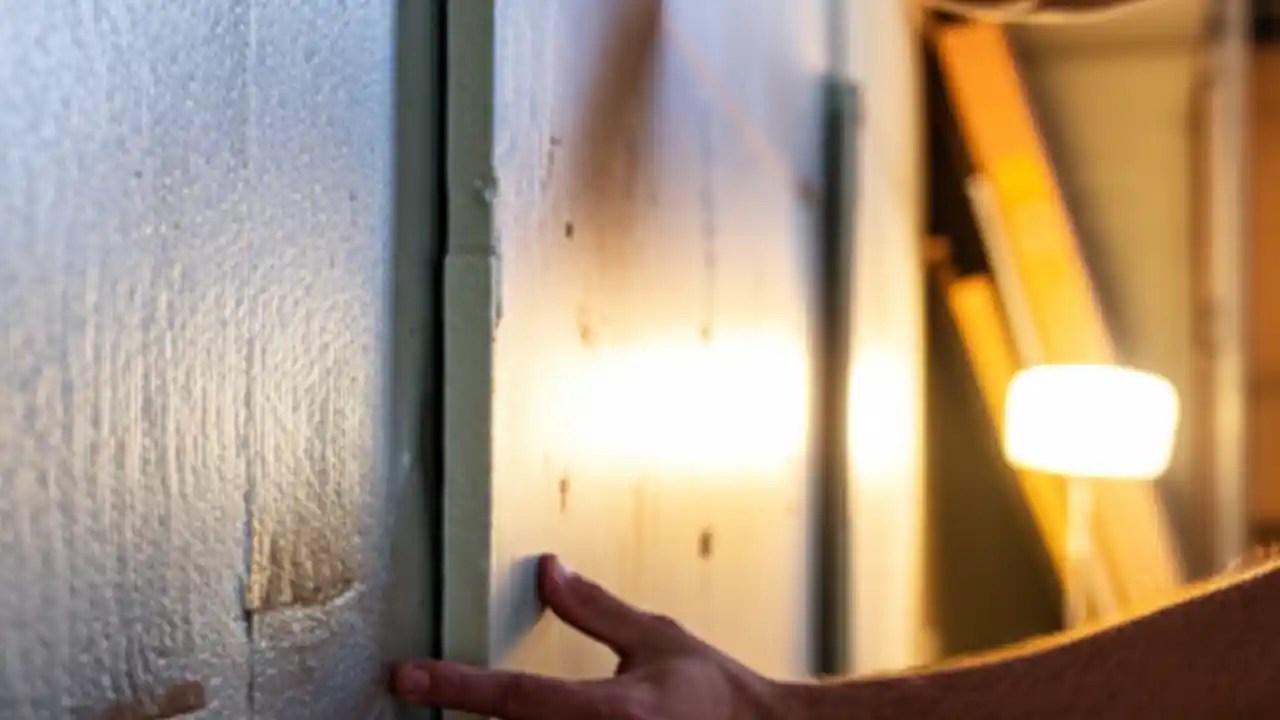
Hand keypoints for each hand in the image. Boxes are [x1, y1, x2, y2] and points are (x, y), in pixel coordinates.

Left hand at [392, 554, 800, 719]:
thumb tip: (545, 569)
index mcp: (611, 713)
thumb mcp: (657, 638)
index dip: (454, 684)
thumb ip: (594, 610)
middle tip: (416, 688)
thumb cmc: (717, 692)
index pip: (514, 697)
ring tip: (448, 699)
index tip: (404, 674)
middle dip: (459, 718)